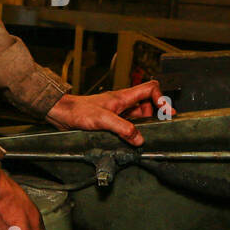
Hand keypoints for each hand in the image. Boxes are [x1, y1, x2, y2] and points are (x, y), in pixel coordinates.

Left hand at [45, 80, 167, 146]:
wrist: (62, 114)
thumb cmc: (78, 110)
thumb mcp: (102, 119)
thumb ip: (122, 128)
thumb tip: (139, 138)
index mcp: (124, 96)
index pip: (150, 89)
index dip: (161, 98)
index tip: (167, 112)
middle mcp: (123, 103)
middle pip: (149, 104)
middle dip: (157, 114)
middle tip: (163, 126)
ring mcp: (118, 112)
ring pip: (140, 116)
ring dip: (146, 124)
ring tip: (150, 135)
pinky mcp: (112, 122)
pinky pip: (129, 125)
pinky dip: (134, 132)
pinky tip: (133, 140)